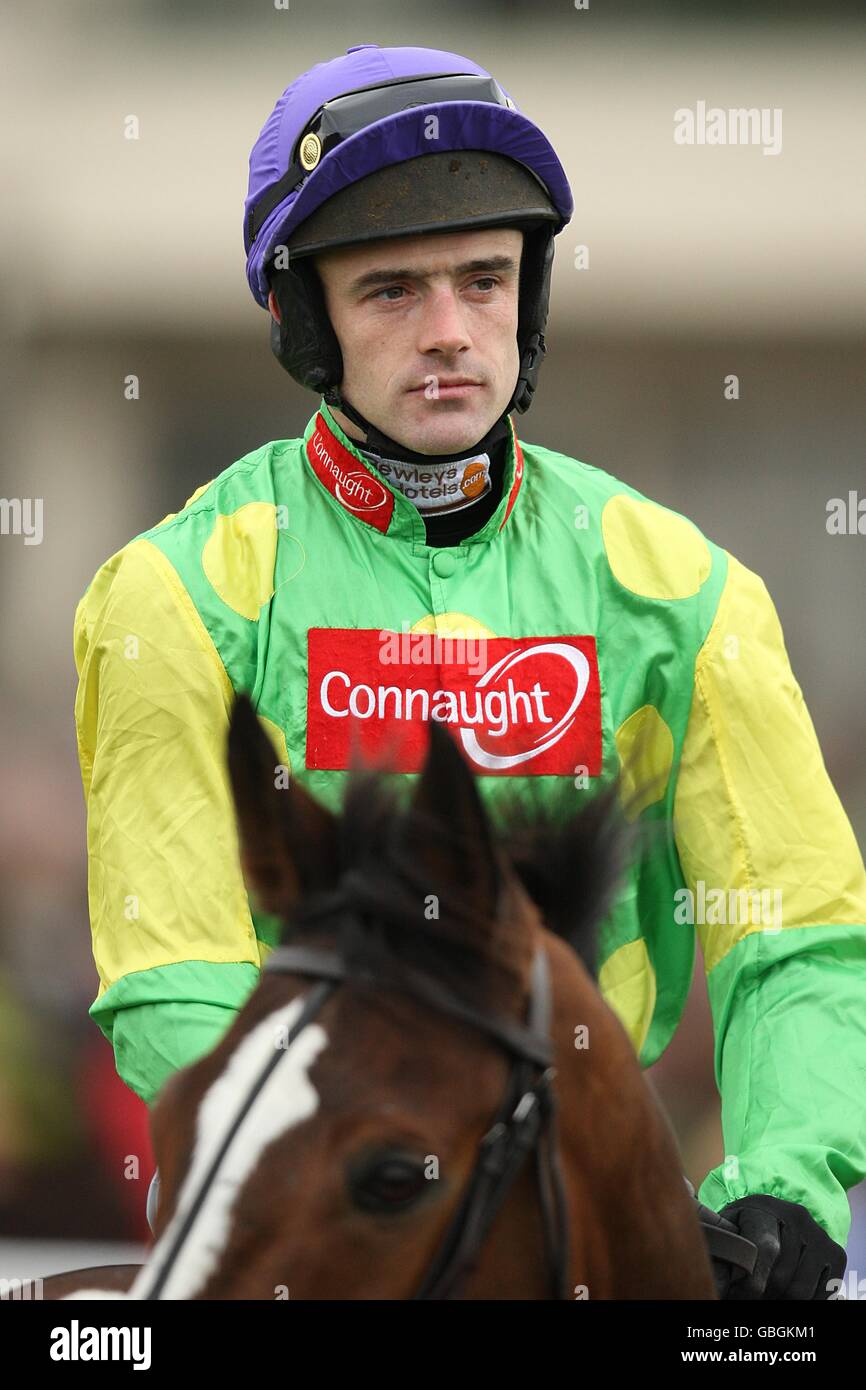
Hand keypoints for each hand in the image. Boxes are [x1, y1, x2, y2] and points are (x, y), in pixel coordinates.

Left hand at [714, 1194, 845, 1299]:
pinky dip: (805, 1302)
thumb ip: (724, 1246)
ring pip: (801, 1291)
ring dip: (782, 1301)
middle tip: (752, 1298)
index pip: (764, 1249)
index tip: (737, 1297)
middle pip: (782, 1278)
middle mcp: (797, 1217)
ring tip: (768, 1295)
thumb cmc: (747, 1225)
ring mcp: (819, 1235)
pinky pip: (822, 1294)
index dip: (750, 1283)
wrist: (778, 1212)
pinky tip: (787, 1295)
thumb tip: (714, 1276)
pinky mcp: (836, 1253)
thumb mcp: (730, 1227)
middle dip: (764, 1296)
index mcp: (766, 1209)